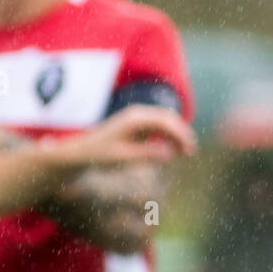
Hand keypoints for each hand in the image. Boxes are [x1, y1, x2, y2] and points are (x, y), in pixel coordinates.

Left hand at [48, 105, 196, 168]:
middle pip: (169, 119)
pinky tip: (173, 150)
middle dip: (182, 134)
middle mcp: (138, 114)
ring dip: (177, 135)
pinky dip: (169, 137)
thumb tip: (172, 152)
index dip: (181, 135)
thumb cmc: (100, 155)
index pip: (166, 122)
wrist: (81, 152)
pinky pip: (159, 127)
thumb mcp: (124, 157)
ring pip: (166, 122)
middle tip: (191, 152)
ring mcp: (138, 118)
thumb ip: (148, 154)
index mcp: (135, 119)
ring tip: (185, 153)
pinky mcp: (138, 125)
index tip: (190, 151)